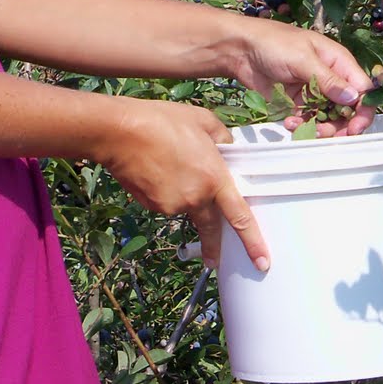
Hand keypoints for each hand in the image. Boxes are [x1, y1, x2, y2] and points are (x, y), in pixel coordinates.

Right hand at [96, 97, 267, 271]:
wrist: (120, 132)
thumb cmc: (163, 121)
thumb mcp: (204, 121)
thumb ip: (223, 139)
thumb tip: (227, 149)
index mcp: (214, 178)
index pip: (239, 217)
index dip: (252, 242)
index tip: (261, 263)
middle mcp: (195, 197)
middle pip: (211, 228)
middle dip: (214, 247)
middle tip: (215, 261)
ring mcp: (172, 205)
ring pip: (186, 205)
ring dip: (184, 193)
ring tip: (169, 161)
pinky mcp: (153, 206)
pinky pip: (167, 202)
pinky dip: (166, 191)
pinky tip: (156, 169)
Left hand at [234, 23, 377, 136]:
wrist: (241, 50)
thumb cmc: (274, 43)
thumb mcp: (303, 59)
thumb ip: (328, 80)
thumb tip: (354, 98)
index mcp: (339, 63)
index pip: (362, 90)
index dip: (363, 111)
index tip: (354, 128)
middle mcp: (331, 79)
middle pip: (348, 110)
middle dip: (340, 125)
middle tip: (324, 133)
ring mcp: (314, 93)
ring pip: (329, 119)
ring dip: (320, 128)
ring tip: (301, 127)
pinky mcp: (298, 103)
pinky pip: (309, 121)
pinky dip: (302, 126)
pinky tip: (288, 122)